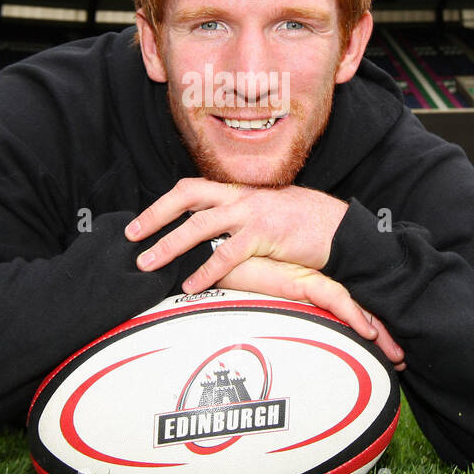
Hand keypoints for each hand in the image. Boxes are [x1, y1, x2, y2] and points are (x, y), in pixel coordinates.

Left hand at [125, 178, 347, 293]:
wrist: (343, 229)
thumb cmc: (306, 224)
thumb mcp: (268, 212)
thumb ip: (240, 217)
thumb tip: (213, 230)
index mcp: (240, 191)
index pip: (192, 188)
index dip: (162, 204)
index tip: (140, 223)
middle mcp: (242, 196)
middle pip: (187, 197)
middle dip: (154, 217)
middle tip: (130, 237)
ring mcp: (253, 213)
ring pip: (200, 225)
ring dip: (169, 245)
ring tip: (148, 263)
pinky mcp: (266, 234)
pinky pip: (227, 253)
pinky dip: (205, 270)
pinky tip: (191, 284)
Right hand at [215, 256, 404, 369]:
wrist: (213, 255)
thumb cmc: (233, 273)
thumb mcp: (261, 296)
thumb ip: (275, 308)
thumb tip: (281, 340)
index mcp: (309, 282)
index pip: (348, 304)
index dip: (370, 323)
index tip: (386, 346)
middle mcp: (316, 278)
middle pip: (360, 306)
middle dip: (384, 333)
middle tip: (401, 358)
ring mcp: (311, 277)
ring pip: (355, 305)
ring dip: (378, 331)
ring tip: (396, 356)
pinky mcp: (300, 279)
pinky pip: (334, 299)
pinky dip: (354, 316)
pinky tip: (368, 333)